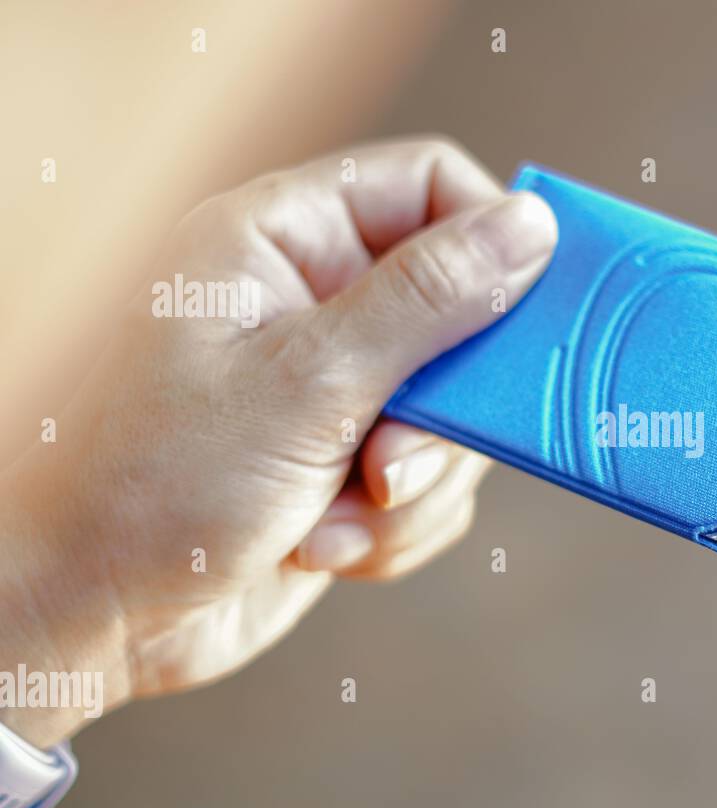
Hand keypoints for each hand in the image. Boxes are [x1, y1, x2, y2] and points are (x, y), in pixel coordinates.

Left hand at [0, 138, 557, 746]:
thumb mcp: (308, 381)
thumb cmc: (157, 483)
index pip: (429, 189)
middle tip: (388, 465)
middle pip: (465, 316)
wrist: (93, 618)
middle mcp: (317, 304)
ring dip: (411, 489)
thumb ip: (429, 301)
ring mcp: (338, 388)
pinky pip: (432, 485)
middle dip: (442, 414)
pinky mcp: (351, 464)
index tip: (523, 320)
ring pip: (457, 417)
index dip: (491, 243)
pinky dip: (391, 529)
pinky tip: (318, 545)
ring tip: (330, 517)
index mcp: (284, 241)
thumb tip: (531, 226)